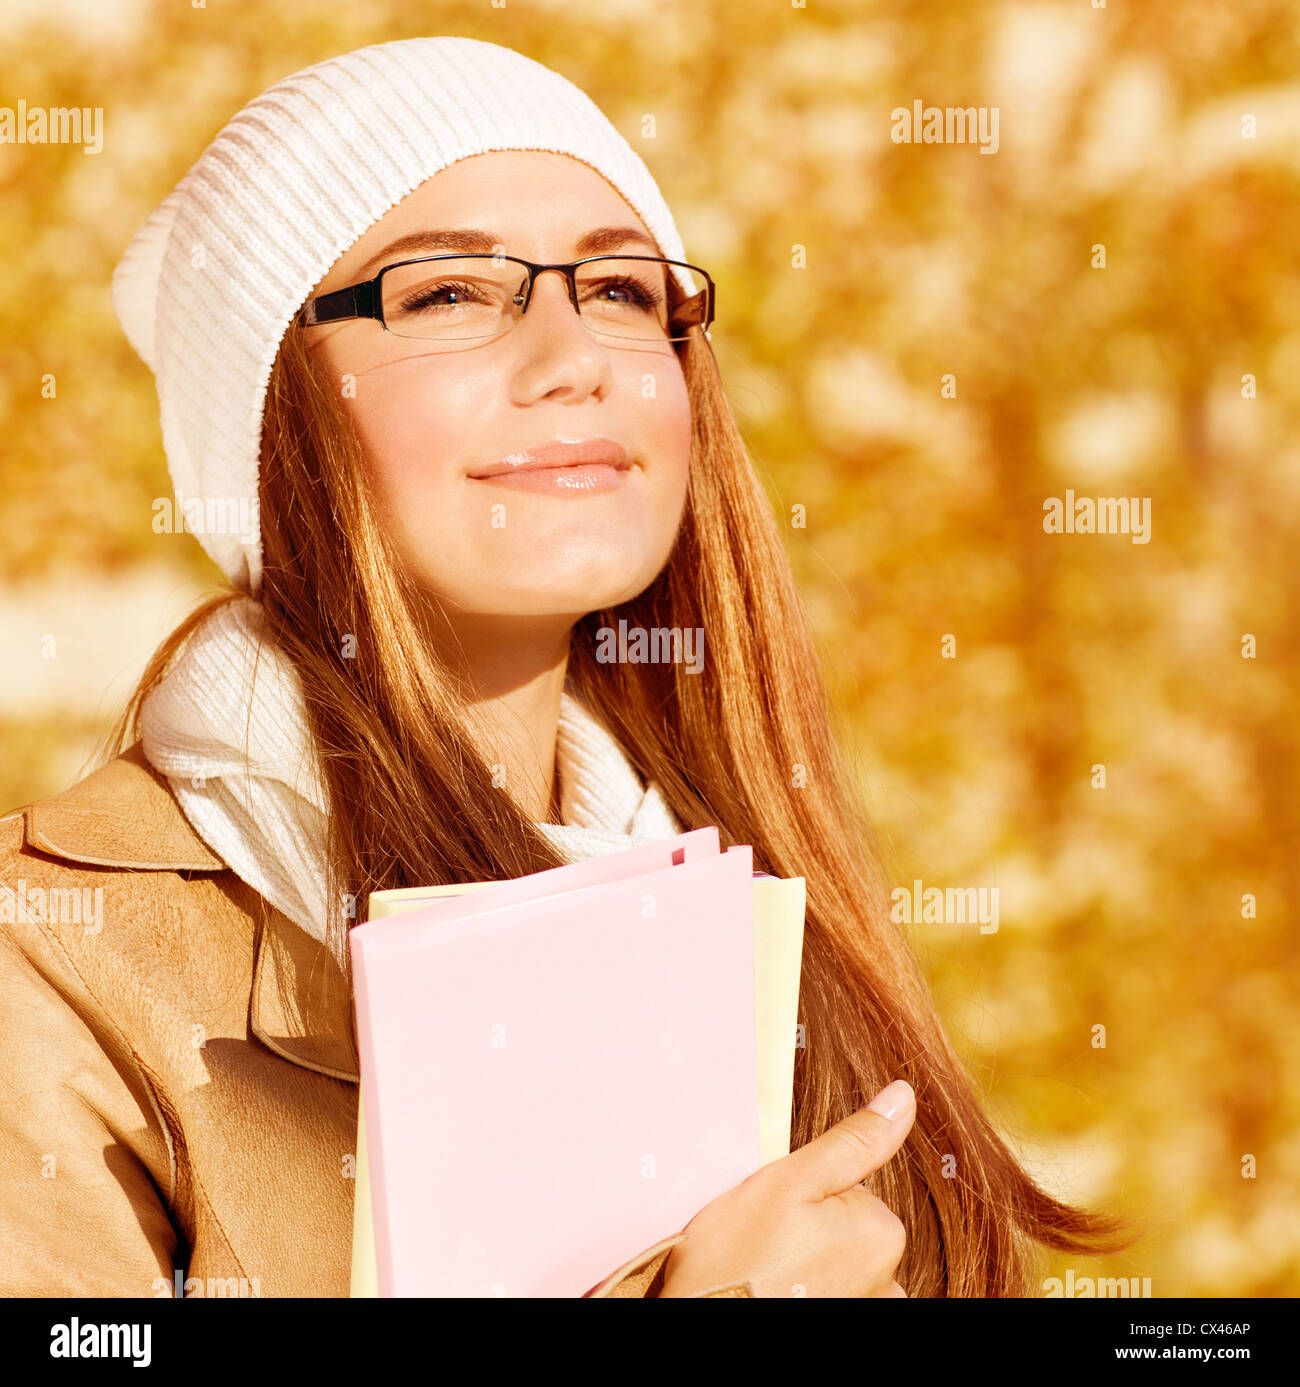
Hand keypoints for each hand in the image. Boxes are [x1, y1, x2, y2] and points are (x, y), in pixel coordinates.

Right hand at [658, 1078, 914, 1297]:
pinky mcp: (838, 1323)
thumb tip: (903, 1097)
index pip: (853, 1193)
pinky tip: (771, 1291)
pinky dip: (801, 1292)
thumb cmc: (737, 1260)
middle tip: (764, 1242)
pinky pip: (829, 1293)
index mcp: (883, 1234)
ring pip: (836, 1269)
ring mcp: (865, 1308)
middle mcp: (889, 1282)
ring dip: (806, 1268)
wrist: (698, 1316)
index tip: (776, 1212)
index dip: (808, 1194)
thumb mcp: (791, 1180)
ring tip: (762, 1272)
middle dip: (811, 1232)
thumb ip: (852, 1141)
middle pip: (849, 1233)